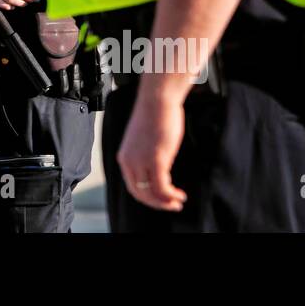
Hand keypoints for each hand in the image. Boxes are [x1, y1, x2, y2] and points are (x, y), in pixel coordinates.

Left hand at [116, 87, 188, 211]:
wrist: (158, 99)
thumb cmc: (155, 116)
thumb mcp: (144, 140)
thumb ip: (146, 156)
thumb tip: (158, 169)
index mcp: (124, 157)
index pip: (132, 187)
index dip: (147, 198)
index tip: (161, 200)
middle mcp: (129, 161)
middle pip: (140, 194)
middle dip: (157, 204)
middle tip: (172, 206)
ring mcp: (141, 161)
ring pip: (151, 194)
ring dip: (166, 203)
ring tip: (178, 202)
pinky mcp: (156, 159)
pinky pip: (162, 187)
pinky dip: (171, 195)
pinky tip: (180, 195)